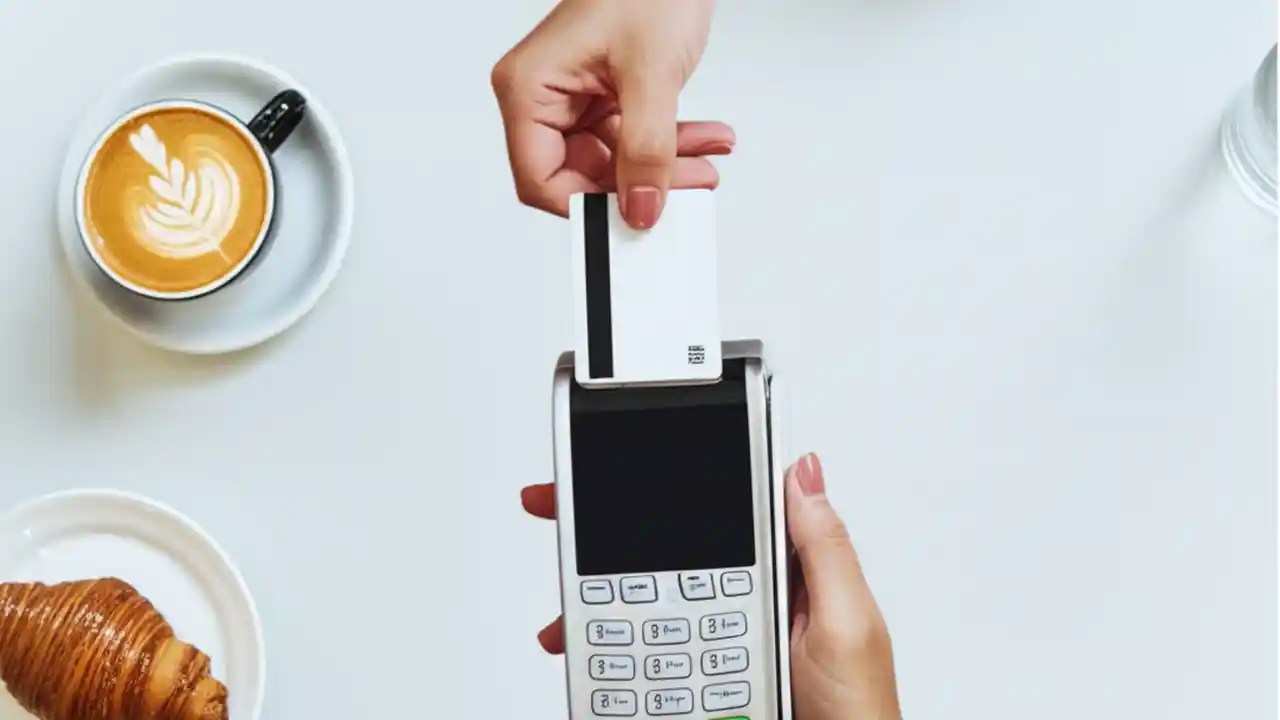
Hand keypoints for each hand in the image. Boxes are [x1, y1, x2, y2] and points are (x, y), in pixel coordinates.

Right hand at [491, 0, 733, 228]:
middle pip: (581, 176)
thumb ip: (647, 149)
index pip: (541, 179)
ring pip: (613, 162)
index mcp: (529, 87)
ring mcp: (575, 96)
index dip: (586, 205)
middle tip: (686, 186)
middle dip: (638, 186)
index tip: (630, 218)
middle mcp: (545, 95)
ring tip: (705, 160)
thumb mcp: (651, 73)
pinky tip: (703, 141)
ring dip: (665, 166)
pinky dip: (670, 144)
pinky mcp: (605, 95)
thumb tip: (641, 207)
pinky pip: (632, 139)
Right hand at [519, 453, 902, 719]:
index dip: (678, 481)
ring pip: (654, 598)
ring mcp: (726, 631)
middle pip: (676, 549)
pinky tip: (591, 643)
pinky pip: (656, 645)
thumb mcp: (848, 620)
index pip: (729, 508)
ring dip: (603, 594)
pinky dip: (617, 643)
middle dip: (617, 533)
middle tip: (562, 516)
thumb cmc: (857, 705)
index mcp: (791, 569)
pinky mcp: (707, 670)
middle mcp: (755, 593)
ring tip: (567, 604)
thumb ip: (825, 548)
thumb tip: (804, 470)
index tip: (626, 460)